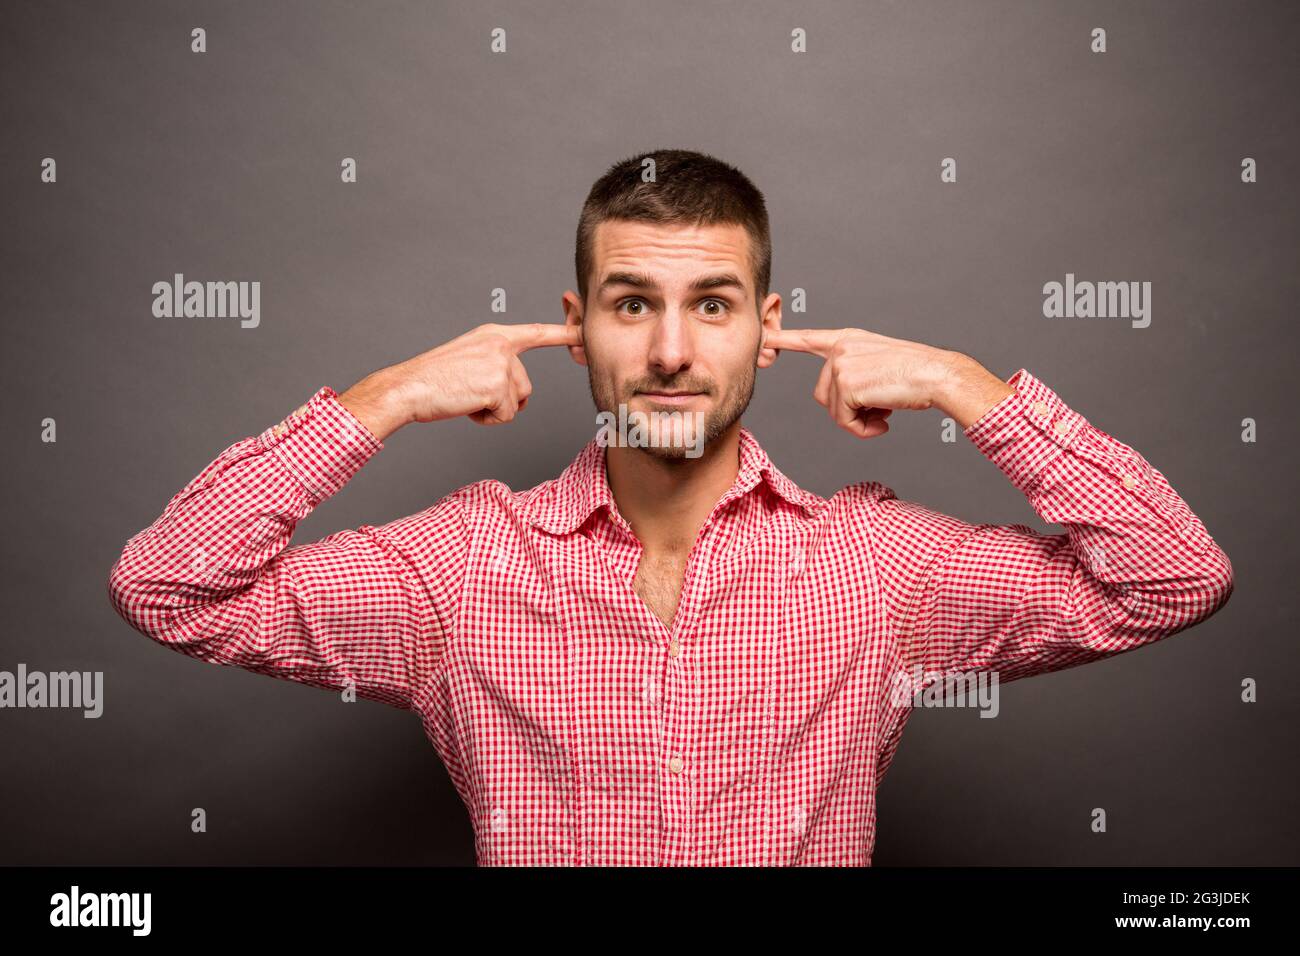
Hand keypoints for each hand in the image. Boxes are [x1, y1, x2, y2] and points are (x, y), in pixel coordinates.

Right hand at [339, 322, 581, 440]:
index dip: (565, 333)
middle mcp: (501, 344)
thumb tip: (520, 395)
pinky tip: (467, 407)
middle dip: (502, 399)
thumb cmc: (434, 380)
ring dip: (495, 410)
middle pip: (525, 385)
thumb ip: (497, 365)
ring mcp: (501, 363)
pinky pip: (507, 415)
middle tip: (468, 392)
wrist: (408, 387)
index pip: (537, 333)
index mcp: (494, 335)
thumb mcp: (470, 359)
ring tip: (466, 398)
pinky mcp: (498, 385)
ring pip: (518, 401)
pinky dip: (488, 419)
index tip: (585, 331)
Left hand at [762, 327, 1005, 436]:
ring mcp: (841, 365)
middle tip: (879, 410)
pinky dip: (862, 430)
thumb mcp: (877, 366)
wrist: (937, 376)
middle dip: (848, 411)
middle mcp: (840, 348)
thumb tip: (839, 403)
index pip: (809, 339)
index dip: (784, 340)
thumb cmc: (915, 376)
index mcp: (848, 339)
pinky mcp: (845, 385)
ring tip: (885, 412)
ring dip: (858, 421)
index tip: (764, 338)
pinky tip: (883, 422)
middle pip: (822, 395)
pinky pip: (844, 421)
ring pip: (833, 411)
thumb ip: (852, 375)